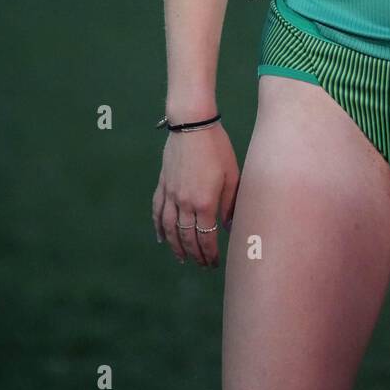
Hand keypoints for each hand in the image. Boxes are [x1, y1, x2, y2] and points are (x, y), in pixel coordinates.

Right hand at [152, 124, 239, 267]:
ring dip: (175, 247)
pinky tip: (161, 238)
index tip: (214, 263)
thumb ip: (230, 204)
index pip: (206, 237)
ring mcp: (170, 194)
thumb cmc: (218, 147)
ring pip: (169, 229)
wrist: (192, 125)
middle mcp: (184, 202)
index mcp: (205, 202)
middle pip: (187, 237)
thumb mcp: (232, 176)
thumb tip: (230, 227)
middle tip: (201, 265)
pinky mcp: (162, 184)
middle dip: (195, 254)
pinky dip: (159, 227)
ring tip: (182, 259)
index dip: (210, 253)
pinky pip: (157, 212)